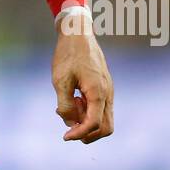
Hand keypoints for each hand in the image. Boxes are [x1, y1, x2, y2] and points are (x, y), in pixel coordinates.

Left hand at [52, 11, 113, 142]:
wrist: (78, 33)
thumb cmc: (68, 55)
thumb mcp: (60, 80)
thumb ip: (65, 105)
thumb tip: (70, 122)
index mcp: (98, 92)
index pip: (93, 124)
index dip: (79, 134)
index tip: (65, 137)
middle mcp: (107, 94)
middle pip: (105, 128)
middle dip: (87, 132)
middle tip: (68, 117)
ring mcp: (108, 91)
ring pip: (105, 119)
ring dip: (87, 121)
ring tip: (70, 103)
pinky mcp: (105, 88)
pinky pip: (101, 108)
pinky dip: (88, 111)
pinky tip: (74, 98)